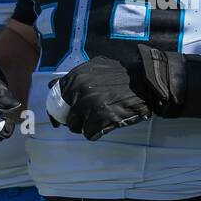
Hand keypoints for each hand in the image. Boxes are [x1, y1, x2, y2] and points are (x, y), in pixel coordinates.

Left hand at [45, 43, 200, 140]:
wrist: (148, 81)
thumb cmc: (123, 74)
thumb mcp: (96, 66)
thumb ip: (75, 76)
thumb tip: (51, 86)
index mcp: (75, 76)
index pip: (55, 97)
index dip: (60, 109)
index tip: (66, 115)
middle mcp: (80, 90)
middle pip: (66, 115)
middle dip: (74, 119)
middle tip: (87, 119)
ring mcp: (90, 105)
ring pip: (76, 126)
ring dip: (85, 127)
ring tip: (98, 122)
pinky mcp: (103, 119)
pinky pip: (89, 134)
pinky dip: (95, 133)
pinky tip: (104, 128)